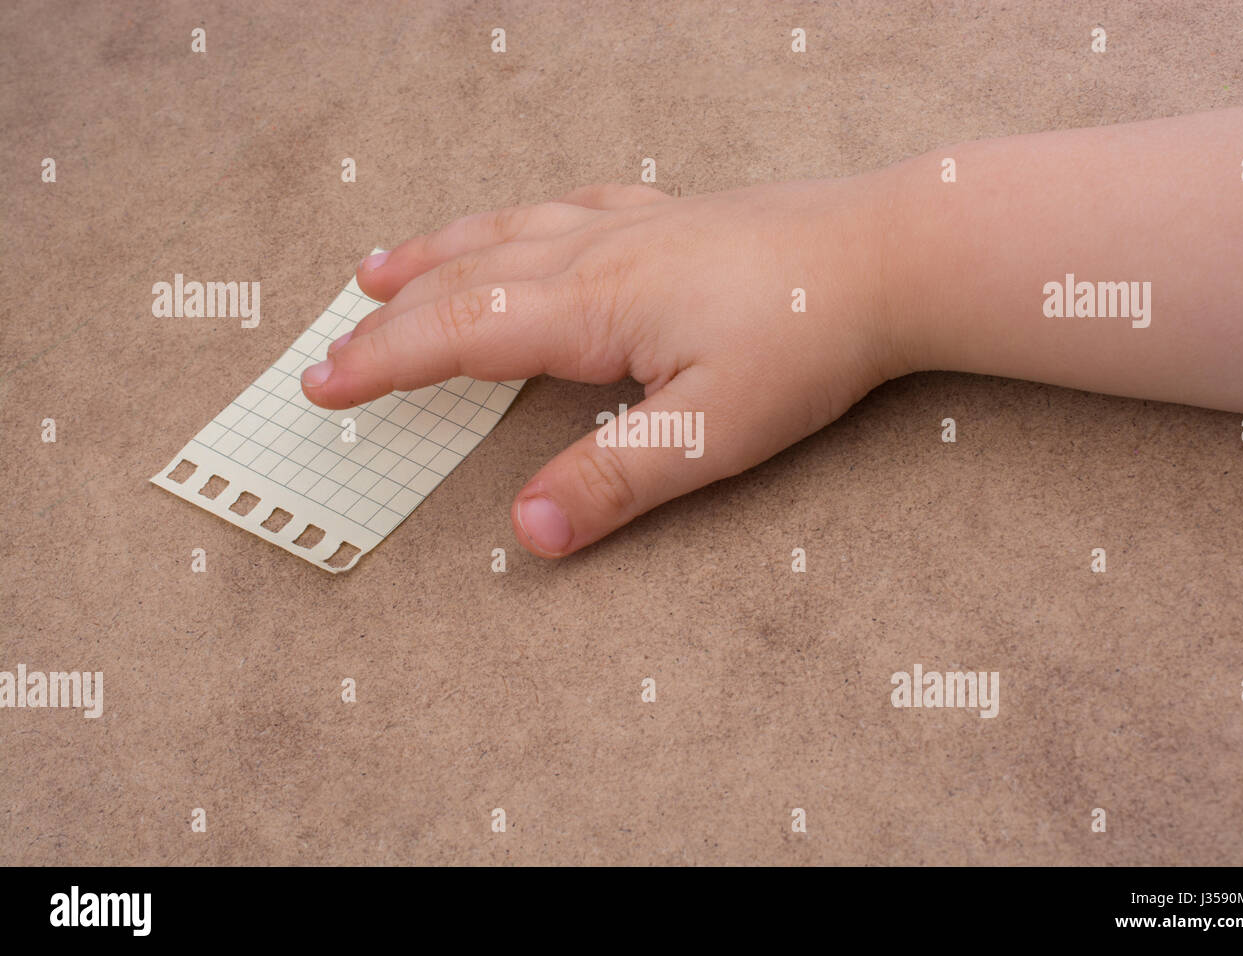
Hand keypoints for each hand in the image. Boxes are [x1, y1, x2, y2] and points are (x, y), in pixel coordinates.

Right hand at [301, 178, 904, 556]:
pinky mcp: (671, 217)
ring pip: (507, 234)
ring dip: (436, 254)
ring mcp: (634, 225)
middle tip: (330, 345)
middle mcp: (597, 253)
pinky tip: (523, 222)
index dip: (383, 361)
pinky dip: (519, 220)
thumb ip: (613, 480)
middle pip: (466, 281)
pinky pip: (567, 207)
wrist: (892, 253)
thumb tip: (526, 533)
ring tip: (381, 266)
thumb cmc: (809, 337)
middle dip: (391, 318)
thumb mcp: (711, 433)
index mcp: (592, 306)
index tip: (324, 384)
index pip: (458, 334)